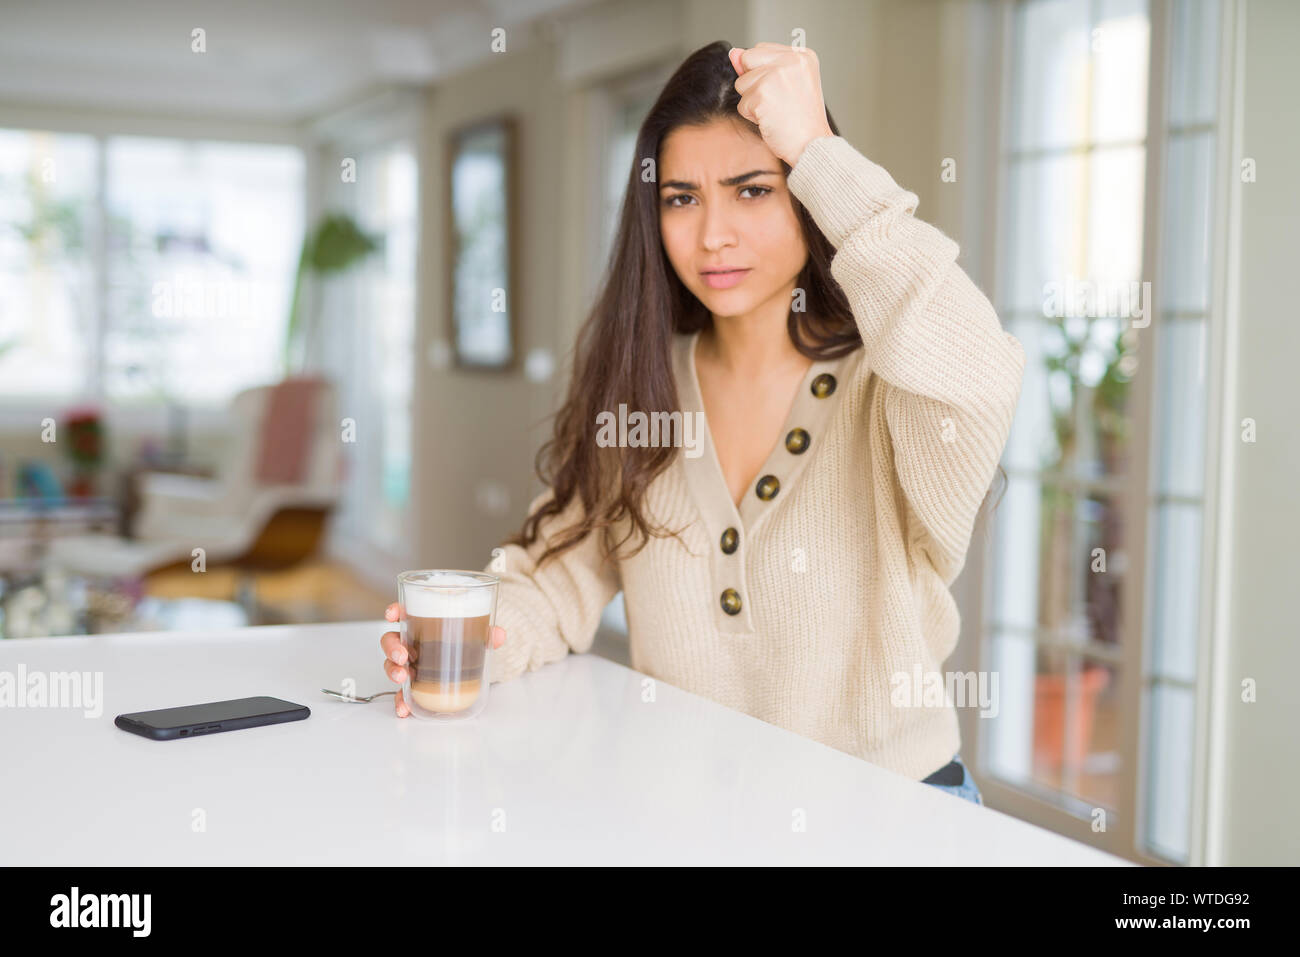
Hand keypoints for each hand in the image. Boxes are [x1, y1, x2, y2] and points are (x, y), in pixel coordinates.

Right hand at [380, 602, 506, 717]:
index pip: (404, 612)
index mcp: (422, 624)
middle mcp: (411, 642)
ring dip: (393, 671)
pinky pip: (403, 691)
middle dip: (392, 648)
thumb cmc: (465, 640)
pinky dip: (402, 700)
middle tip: (403, 656)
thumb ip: (487, 633)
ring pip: (392, 664)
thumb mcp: (477, 634)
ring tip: (403, 678)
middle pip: (392, 640)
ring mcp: (410, 663)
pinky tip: (405, 708)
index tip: (393, 615)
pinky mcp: (414, 683)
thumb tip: (499, 634)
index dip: (394, 611)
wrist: (470, 660)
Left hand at [729, 42, 833, 166]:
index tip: (782, 90)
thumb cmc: (803, 120)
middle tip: (777, 101)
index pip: (760, 49)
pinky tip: (771, 120)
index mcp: (801, 55)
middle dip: (753, 83)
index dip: (762, 73)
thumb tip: (734, 53)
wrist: (812, 145)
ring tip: (775, 111)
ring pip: (741, 83)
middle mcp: (790, 60)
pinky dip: (752, 117)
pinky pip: (742, 104)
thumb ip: (760, 65)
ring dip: (752, 102)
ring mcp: (776, 75)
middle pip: (747, 60)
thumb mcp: (788, 84)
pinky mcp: (763, 94)